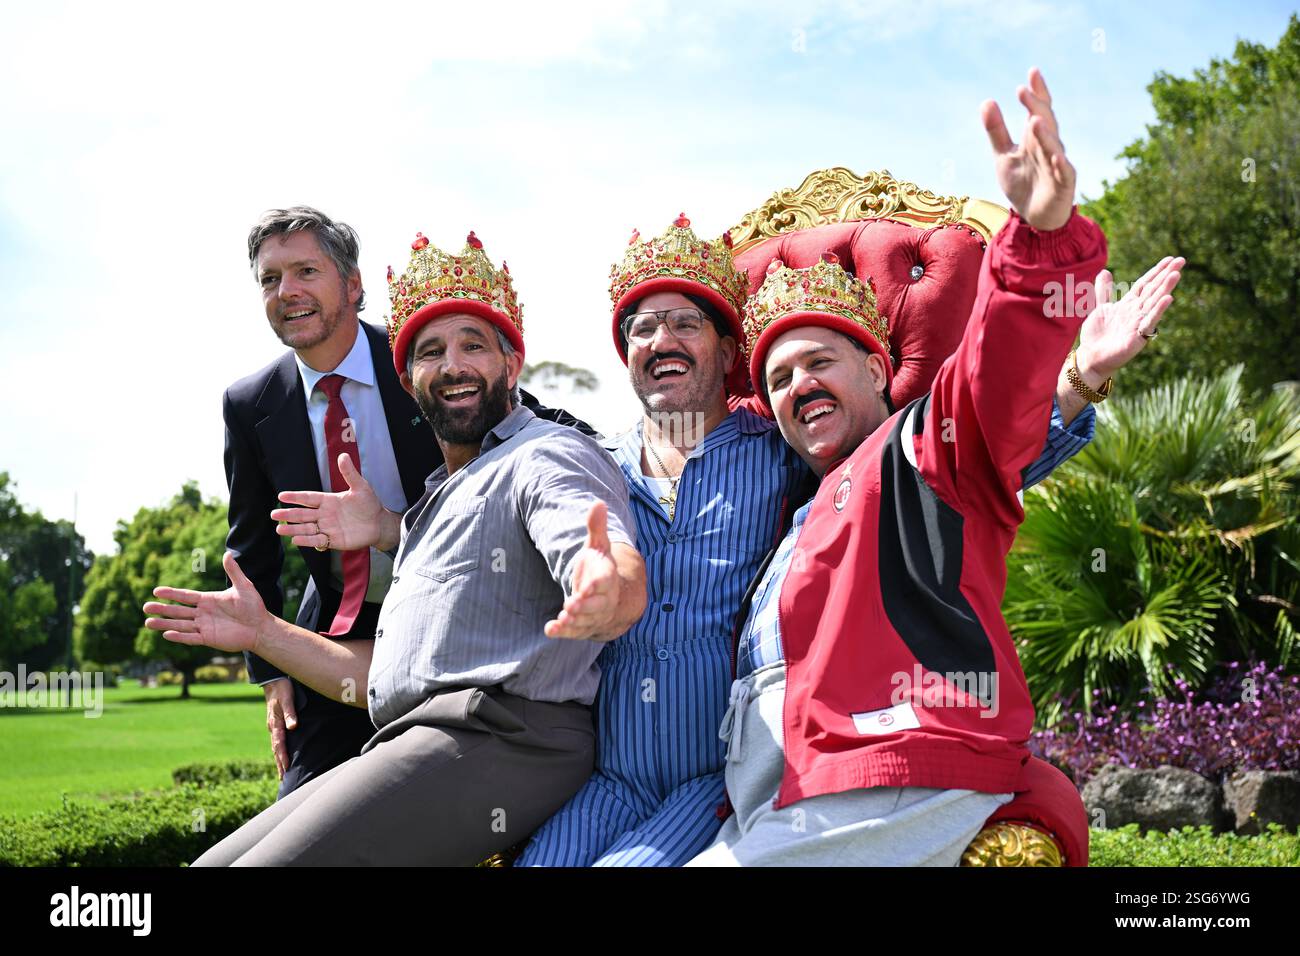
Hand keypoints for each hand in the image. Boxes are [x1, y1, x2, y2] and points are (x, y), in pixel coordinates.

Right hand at [143, 552, 267, 652]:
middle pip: (178, 611)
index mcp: (208, 600)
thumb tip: (227, 553)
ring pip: (180, 625)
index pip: (185, 596)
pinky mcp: (208, 639)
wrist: (261, 627)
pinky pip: (191, 638)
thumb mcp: (244, 587)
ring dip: (165, 624)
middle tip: (145, 607)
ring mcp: (204, 627)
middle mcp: (203, 613)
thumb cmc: (254, 607)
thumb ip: (234, 572)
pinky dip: (179, 636)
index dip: (171, 594)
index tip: (156, 591)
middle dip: (162, 609)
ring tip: (148, 623)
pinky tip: (166, 634)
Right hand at [264, 679, 296, 780]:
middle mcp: (273, 727)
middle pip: (276, 749)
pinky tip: (282, 755)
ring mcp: (273, 725)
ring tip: (282, 773)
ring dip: (279, 759)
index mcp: (275, 723)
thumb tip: (293, 727)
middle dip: (280, 764)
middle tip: (283, 779)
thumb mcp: (287, 698)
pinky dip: (279, 750)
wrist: (272, 680)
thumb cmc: (282, 688)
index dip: (283, 757)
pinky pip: (277, 740)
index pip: (279, 744)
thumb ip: (290, 713)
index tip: (286, 768)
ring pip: (276, 746)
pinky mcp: (275, 723)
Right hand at [272, 453, 385, 551]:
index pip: (308, 498)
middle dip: (289, 514)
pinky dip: (307, 540)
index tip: (282, 495)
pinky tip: (296, 539)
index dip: (296, 497)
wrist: (380, 523)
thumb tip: (343, 455)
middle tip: (274, 514)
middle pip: (303, 514)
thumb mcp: (360, 487)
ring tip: (279, 529)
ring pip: (306, 528)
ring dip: (293, 529)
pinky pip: (317, 541)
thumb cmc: (369, 504)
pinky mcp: (333, 540)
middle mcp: (325, 514)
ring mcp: (328, 528)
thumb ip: (349, 473)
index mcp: (328, 500)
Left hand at [544, 502, 623, 640]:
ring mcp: (594, 615)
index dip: (596, 585)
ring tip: (561, 620)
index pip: (605, 582)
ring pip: (586, 621)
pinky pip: (574, 632)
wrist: (610, 596)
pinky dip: (563, 632)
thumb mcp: (598, 546)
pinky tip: (550, 629)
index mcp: (607, 578)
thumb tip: (598, 503)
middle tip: (570, 606)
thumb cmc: (599, 568)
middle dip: (584, 607)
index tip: (587, 587)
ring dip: (573, 622)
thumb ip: (596, 528)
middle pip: (597, 605)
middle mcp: (604, 599)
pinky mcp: (583, 626)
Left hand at [982, 67, 1075, 230]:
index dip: (1037, 92)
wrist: (1033, 218)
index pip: (1039, 109)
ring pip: (1053, 146)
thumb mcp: (1003, 155)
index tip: (1032, 72)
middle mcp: (1049, 147)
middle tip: (1023, 92)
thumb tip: (987, 101)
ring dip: (1045, 134)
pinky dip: (1060, 164)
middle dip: (1035, 107)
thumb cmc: (1022, 183)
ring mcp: (1058, 165)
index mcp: (1035, 138)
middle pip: (1045, 123)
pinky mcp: (1063, 185)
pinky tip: (1057, 157)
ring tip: (1033, 119)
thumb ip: (996, 130)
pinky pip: (1064, 172)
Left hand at [1076, 257, 1182, 379]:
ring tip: (1176, 274)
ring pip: (1154, 303)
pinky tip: (1168, 298)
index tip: (1169, 259)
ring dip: (1165, 288)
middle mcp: (1137, 312)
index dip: (1156, 271)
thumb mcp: (1100, 308)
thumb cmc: (1097, 335)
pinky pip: (1150, 321)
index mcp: (1129, 304)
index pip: (1145, 284)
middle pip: (1153, 290)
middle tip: (1181, 260)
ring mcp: (1138, 324)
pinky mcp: (1138, 337)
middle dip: (1166, 275)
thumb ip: (1104, 291)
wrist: (1090, 357)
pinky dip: (1158, 310)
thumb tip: (1105, 271)